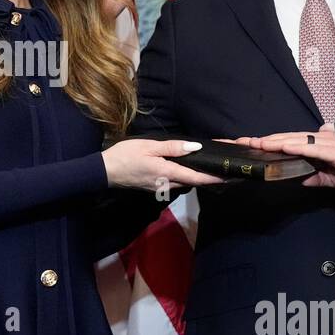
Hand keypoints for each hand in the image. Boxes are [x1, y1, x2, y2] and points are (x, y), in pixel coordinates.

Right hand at [101, 139, 224, 190]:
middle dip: (210, 178)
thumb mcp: (149, 146)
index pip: (196, 177)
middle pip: (194, 182)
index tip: (229, 177)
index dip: (214, 178)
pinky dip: (187, 178)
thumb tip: (195, 147)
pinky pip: (176, 183)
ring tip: (213, 170)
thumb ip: (172, 147)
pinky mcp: (155, 187)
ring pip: (185, 183)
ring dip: (199, 179)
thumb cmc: (125, 155)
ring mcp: (161, 188)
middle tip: (226, 171)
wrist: (105, 172)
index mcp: (167, 173)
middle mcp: (167, 184)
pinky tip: (190, 171)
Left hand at [233, 130, 334, 191]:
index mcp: (318, 148)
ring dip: (274, 142)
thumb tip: (298, 180)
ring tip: (254, 143)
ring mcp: (328, 144)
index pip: (288, 144)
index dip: (268, 145)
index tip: (249, 146)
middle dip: (263, 141)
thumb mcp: (332, 179)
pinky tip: (282, 147)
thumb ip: (315, 177)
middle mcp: (320, 142)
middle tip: (240, 142)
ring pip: (295, 141)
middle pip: (286, 139)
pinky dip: (296, 146)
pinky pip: (313, 147)